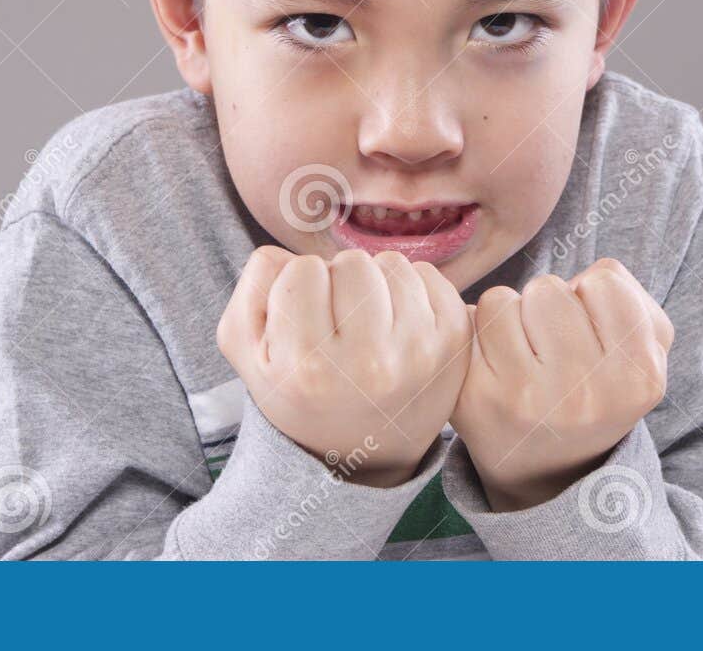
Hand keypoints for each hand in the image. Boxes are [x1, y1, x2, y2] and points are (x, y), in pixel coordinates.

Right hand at [216, 246, 471, 487]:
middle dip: (339, 282)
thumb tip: (290, 253)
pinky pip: (428, 272)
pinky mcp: (454, 340)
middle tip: (338, 324)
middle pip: (352, 261)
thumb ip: (253, 288)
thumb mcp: (248, 352)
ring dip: (376, 284)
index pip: (303, 269)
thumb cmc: (302, 391)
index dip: (298, 288)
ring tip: (367, 324)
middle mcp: (370, 362)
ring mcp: (420, 351)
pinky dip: (409, 289)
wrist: (367, 450)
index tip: (304, 321)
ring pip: (391, 263)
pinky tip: (397, 324)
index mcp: (310, 367)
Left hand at [450, 258, 673, 510]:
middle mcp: (586, 394)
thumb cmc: (594, 390)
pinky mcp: (478, 399)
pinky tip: (495, 365)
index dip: (592, 295)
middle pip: (549, 287)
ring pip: (504, 299)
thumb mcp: (642, 354)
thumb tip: (586, 276)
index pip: (605, 278)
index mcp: (639, 377)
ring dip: (510, 316)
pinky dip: (479, 334)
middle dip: (548, 305)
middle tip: (552, 347)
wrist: (546, 470)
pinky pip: (469, 322)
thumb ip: (631, 300)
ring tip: (525, 355)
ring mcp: (528, 399)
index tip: (590, 331)